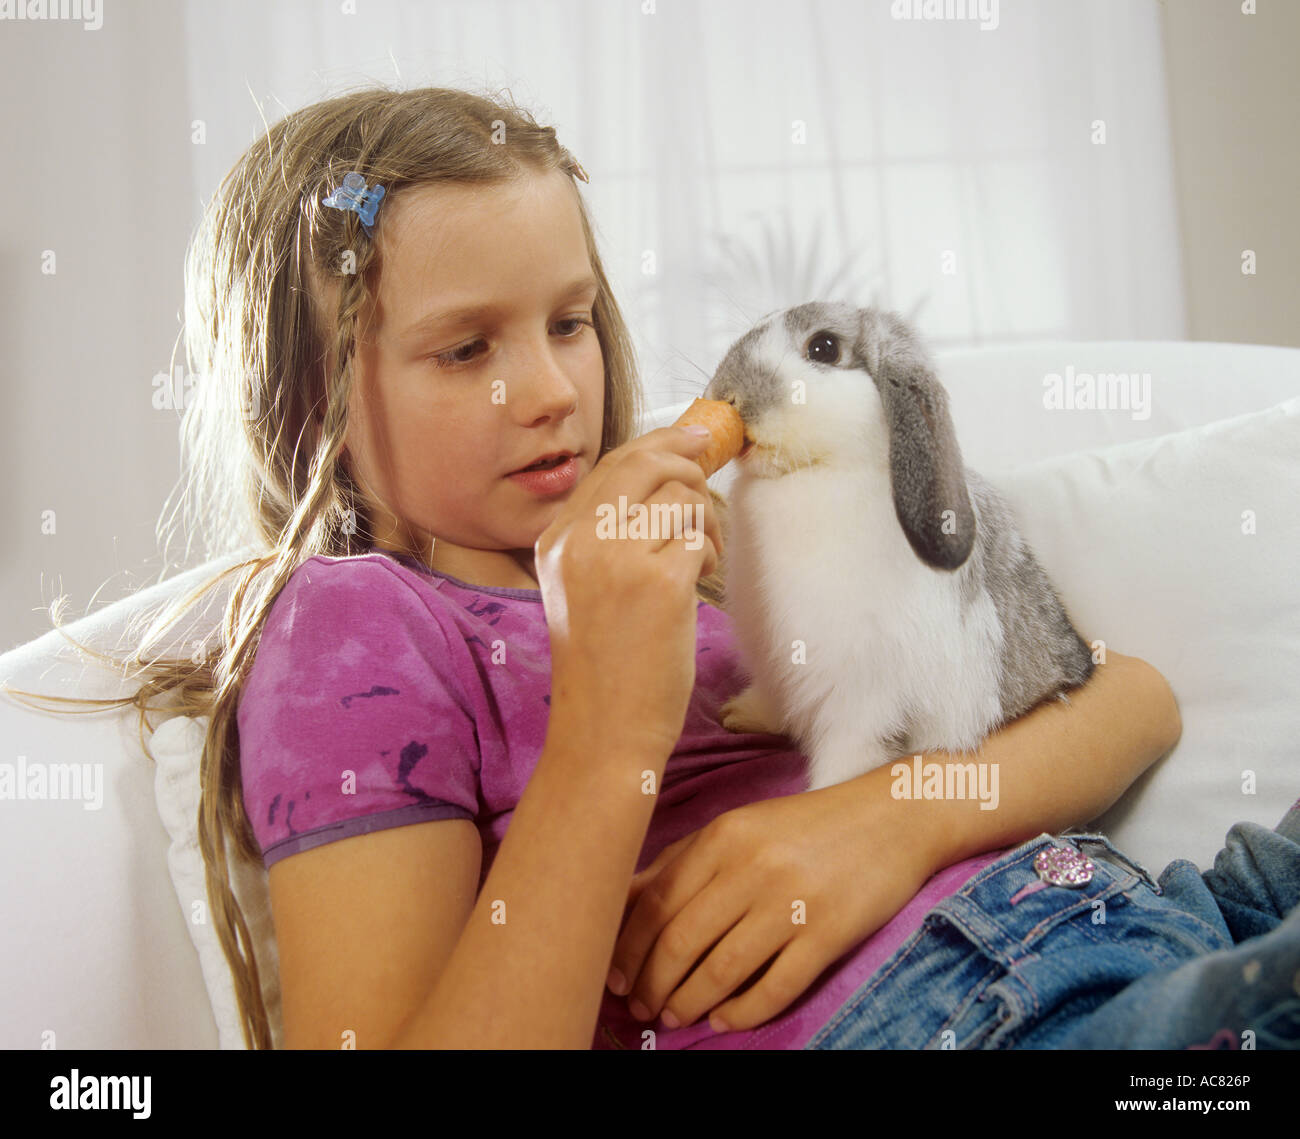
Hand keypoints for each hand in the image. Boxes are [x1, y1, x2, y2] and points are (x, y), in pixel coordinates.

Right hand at [534, 425, 724, 757]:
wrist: (602, 732)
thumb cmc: (603, 665)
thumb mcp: (581, 587)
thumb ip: (606, 532)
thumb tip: (664, 473)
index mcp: (555, 538)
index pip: (613, 463)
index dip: (661, 442)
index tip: (695, 437)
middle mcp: (579, 539)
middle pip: (648, 461)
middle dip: (691, 462)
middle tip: (713, 476)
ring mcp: (617, 559)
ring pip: (681, 494)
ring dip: (705, 518)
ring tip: (700, 558)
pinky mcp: (660, 584)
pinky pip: (698, 536)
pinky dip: (709, 551)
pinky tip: (701, 578)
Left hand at [606, 782, 936, 1032]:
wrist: (892, 818)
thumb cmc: (806, 826)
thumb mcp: (740, 826)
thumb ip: (682, 860)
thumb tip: (626, 898)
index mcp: (724, 836)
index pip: (658, 902)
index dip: (629, 948)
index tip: (616, 975)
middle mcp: (752, 867)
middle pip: (681, 940)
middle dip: (652, 983)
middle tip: (640, 1007)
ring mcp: (792, 902)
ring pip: (722, 969)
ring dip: (689, 1002)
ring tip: (673, 1017)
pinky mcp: (828, 935)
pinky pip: (775, 986)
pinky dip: (743, 1011)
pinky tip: (724, 1020)